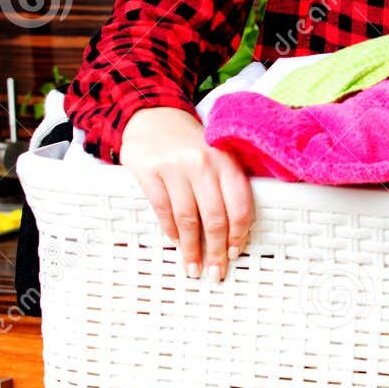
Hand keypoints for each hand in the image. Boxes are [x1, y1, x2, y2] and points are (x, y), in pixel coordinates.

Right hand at [119, 107, 254, 280]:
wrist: (153, 115)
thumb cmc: (190, 143)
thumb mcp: (217, 155)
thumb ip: (227, 185)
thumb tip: (234, 232)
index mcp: (226, 161)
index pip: (240, 206)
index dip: (239, 235)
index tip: (236, 254)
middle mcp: (203, 164)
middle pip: (215, 218)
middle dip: (216, 251)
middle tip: (216, 272)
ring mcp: (175, 167)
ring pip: (188, 219)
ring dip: (191, 249)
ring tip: (193, 267)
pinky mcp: (149, 171)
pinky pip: (163, 209)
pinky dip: (171, 230)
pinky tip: (176, 241)